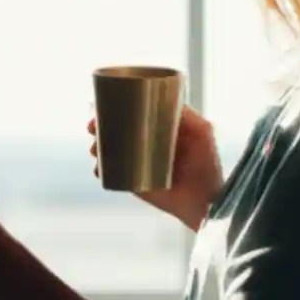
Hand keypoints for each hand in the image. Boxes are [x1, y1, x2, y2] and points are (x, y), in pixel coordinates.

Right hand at [87, 105, 222, 230]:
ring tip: (94, 148)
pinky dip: (102, 170)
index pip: (133, 114)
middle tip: (92, 127)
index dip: (116, 109)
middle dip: (100, 127)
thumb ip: (187, 115)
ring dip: (97, 147)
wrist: (204, 202)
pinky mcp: (133, 183)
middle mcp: (147, 145)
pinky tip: (99, 167)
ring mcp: (139, 164)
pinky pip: (112, 174)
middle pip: (117, 131)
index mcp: (160, 129)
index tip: (103, 106)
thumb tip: (166, 97)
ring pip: (110, 152)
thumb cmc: (207, 164)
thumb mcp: (202, 131)